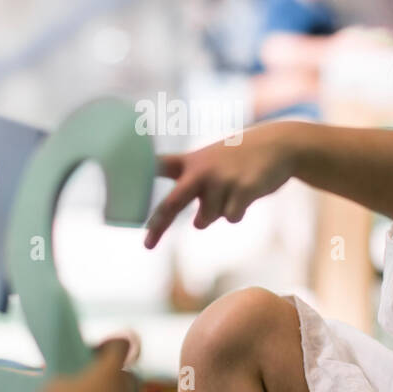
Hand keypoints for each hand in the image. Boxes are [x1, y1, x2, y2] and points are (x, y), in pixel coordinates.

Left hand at [142, 121, 299, 248]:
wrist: (279, 145)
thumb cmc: (239, 158)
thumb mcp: (211, 162)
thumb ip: (195, 189)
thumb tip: (197, 225)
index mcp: (190, 162)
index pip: (155, 167)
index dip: (133, 175)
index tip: (114, 189)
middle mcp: (201, 170)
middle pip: (172, 203)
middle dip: (158, 225)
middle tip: (146, 246)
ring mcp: (222, 179)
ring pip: (206, 219)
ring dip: (216, 214)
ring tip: (232, 191)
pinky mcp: (243, 189)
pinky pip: (230, 218)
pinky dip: (236, 213)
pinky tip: (247, 195)